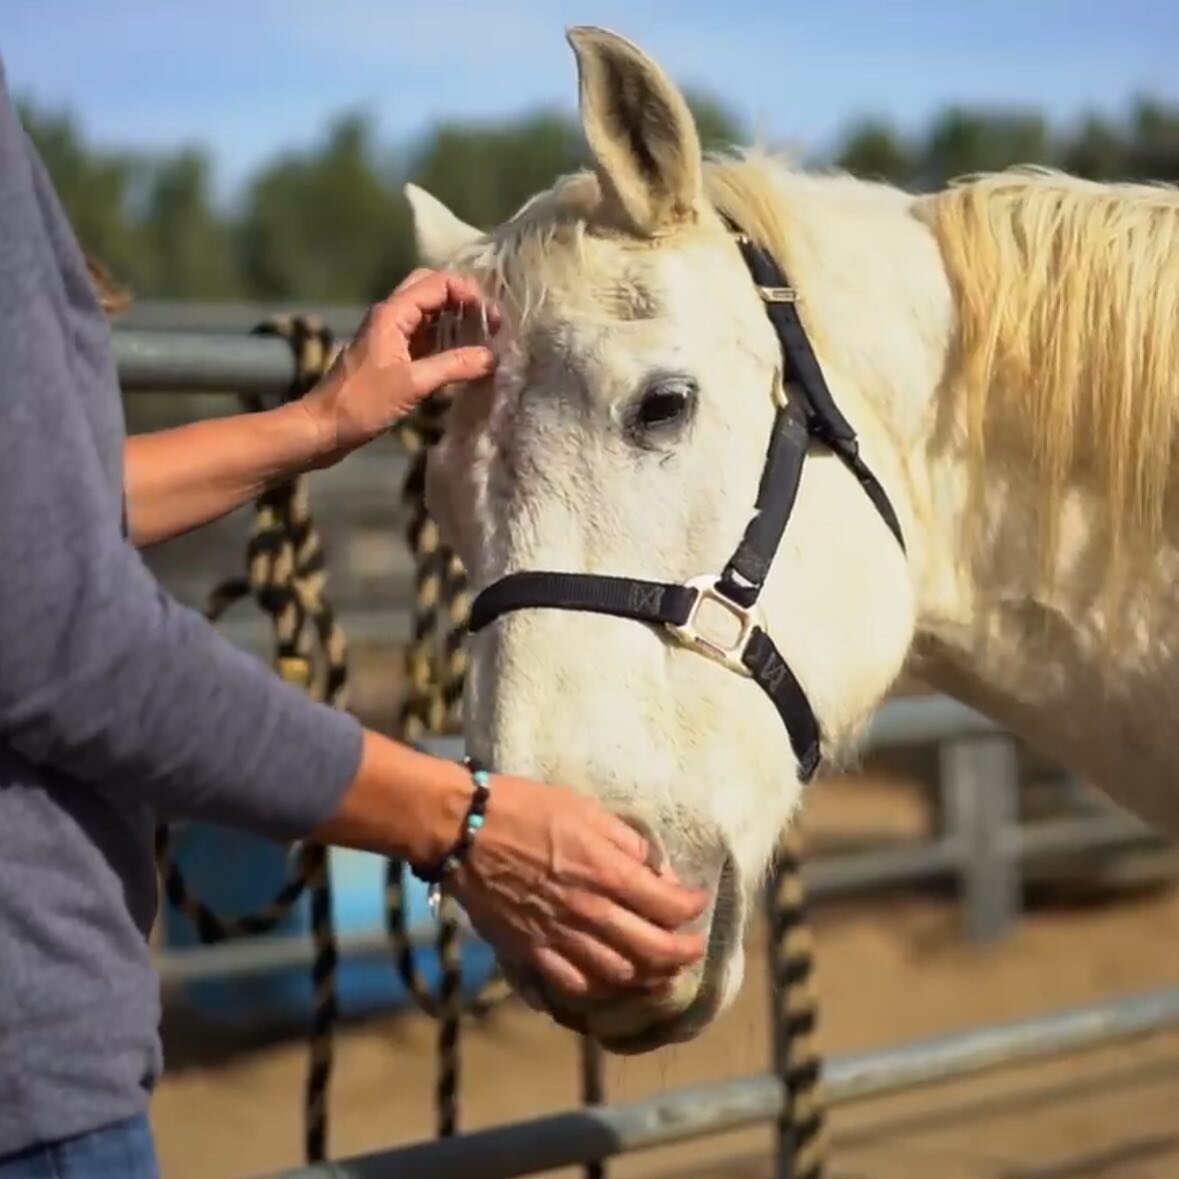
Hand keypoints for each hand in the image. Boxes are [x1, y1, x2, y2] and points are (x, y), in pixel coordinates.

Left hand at [302, 268, 499, 465]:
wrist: (324, 428)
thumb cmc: (362, 403)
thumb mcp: (412, 384)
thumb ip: (453, 366)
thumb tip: (492, 357)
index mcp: (393, 313)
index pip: (438, 282)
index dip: (469, 293)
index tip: (492, 319)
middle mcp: (391, 316)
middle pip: (432, 288)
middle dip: (463, 299)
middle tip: (489, 322)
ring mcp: (391, 335)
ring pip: (429, 312)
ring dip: (456, 319)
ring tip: (484, 338)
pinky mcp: (392, 356)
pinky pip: (425, 337)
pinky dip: (446, 340)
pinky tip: (464, 357)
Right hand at [447, 774, 709, 999]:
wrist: (463, 829)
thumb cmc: (524, 807)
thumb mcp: (584, 808)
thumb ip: (624, 840)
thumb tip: (652, 867)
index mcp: (607, 872)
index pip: (668, 904)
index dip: (691, 906)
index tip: (697, 901)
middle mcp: (590, 912)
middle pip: (653, 951)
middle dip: (683, 954)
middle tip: (693, 948)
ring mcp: (560, 937)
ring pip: (619, 976)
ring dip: (649, 978)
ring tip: (661, 972)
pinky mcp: (532, 952)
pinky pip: (574, 985)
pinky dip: (600, 991)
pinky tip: (611, 984)